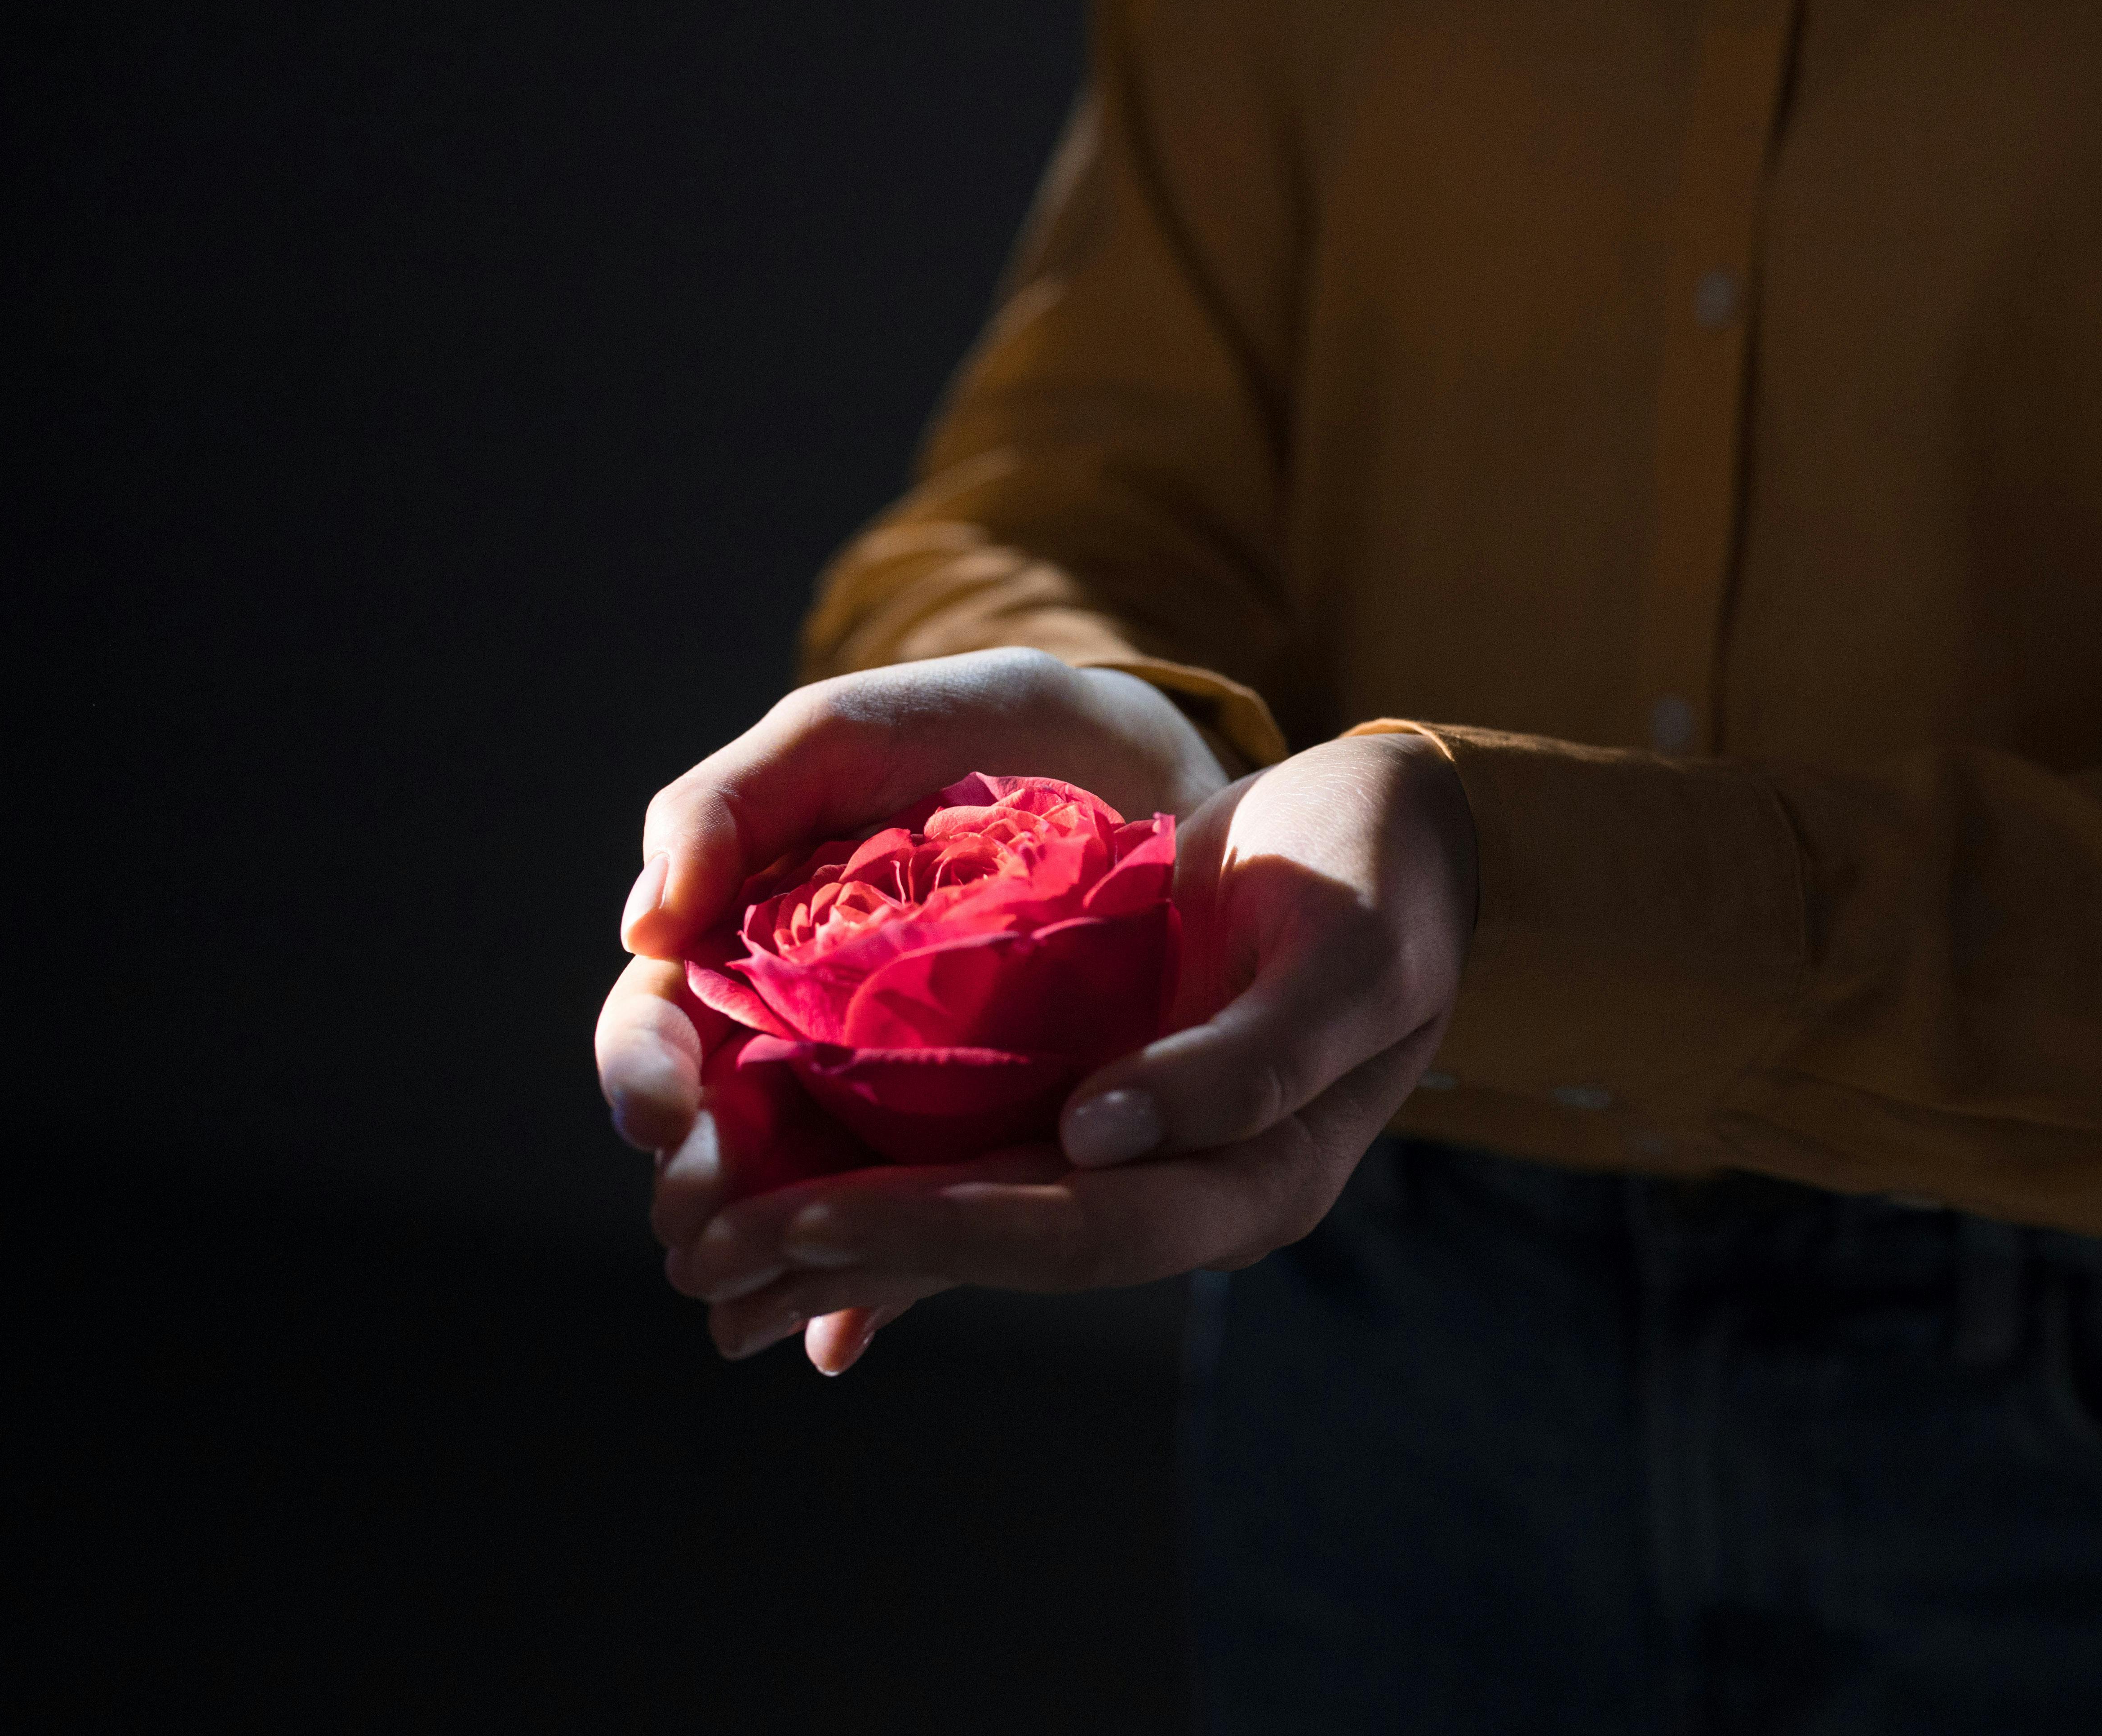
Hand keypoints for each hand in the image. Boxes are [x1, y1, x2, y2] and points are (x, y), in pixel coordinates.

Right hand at [595, 648, 1231, 1365]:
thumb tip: (645, 923)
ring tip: (751, 1314)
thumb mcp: (854, 734)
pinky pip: (922, 1214)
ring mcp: (894, 1088)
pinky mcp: (984, 1129)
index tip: (658, 1114)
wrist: (1143, 765)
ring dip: (772, 1260)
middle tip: (697, 1239)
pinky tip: (838, 1339)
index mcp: (751, 938)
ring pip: (808, 1190)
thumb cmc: (980, 730)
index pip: (665, 1023)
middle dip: (702, 1190)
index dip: (642, 1071)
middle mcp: (809, 1029)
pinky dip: (874, 1278)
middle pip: (722, 1131)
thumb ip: (735, 802)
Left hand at [660, 731, 1478, 1366]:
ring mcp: (1139, 1149)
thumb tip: (1103, 1137)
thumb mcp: (1349, 955)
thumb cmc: (1384, 881)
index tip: (807, 1219)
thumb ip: (1246, 1060)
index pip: (1082, 1227)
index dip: (943, 1231)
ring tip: (710, 1256)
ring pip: (979, 1214)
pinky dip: (889, 1175)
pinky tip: (794, 1186)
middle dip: (855, 1257)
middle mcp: (1184, 1186)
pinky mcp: (1101, 1096)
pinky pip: (983, 1155)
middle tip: (704, 1264)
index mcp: (1254, 1178)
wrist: (1397, 837)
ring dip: (849, 1240)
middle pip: (1006, 1243)